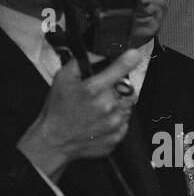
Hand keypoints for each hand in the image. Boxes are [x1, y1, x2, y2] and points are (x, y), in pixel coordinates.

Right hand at [16, 48, 144, 181]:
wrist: (55, 140)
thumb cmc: (58, 109)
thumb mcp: (61, 79)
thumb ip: (79, 63)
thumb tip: (98, 55)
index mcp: (94, 89)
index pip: (118, 70)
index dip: (129, 60)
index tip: (135, 54)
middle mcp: (108, 106)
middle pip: (129, 90)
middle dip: (121, 88)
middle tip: (107, 91)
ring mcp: (115, 123)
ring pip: (128, 106)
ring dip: (119, 104)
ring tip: (100, 107)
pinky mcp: (118, 136)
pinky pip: (125, 123)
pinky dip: (117, 119)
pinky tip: (101, 120)